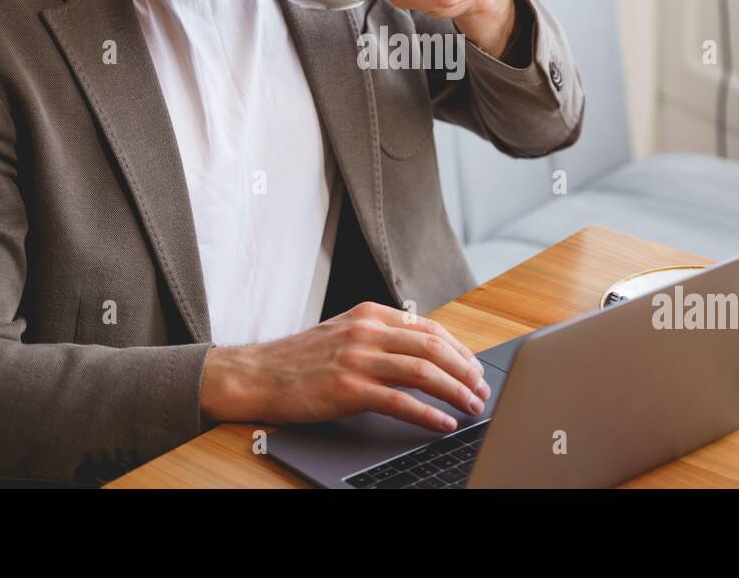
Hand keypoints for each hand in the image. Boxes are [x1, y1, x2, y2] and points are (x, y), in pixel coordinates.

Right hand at [199, 302, 491, 432]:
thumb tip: (423, 353)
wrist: (257, 374)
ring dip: (454, 390)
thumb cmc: (299, 360)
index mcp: (369, 314)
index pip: (429, 329)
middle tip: (481, 389)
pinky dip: (427, 413)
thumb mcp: (344, 334)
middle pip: (433, 347)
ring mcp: (358, 358)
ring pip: (423, 371)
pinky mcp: (348, 388)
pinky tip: (443, 422)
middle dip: (465, 370)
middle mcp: (367, 331)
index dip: (459, 350)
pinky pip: (400, 401)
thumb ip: (380, 337)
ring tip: (471, 406)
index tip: (474, 368)